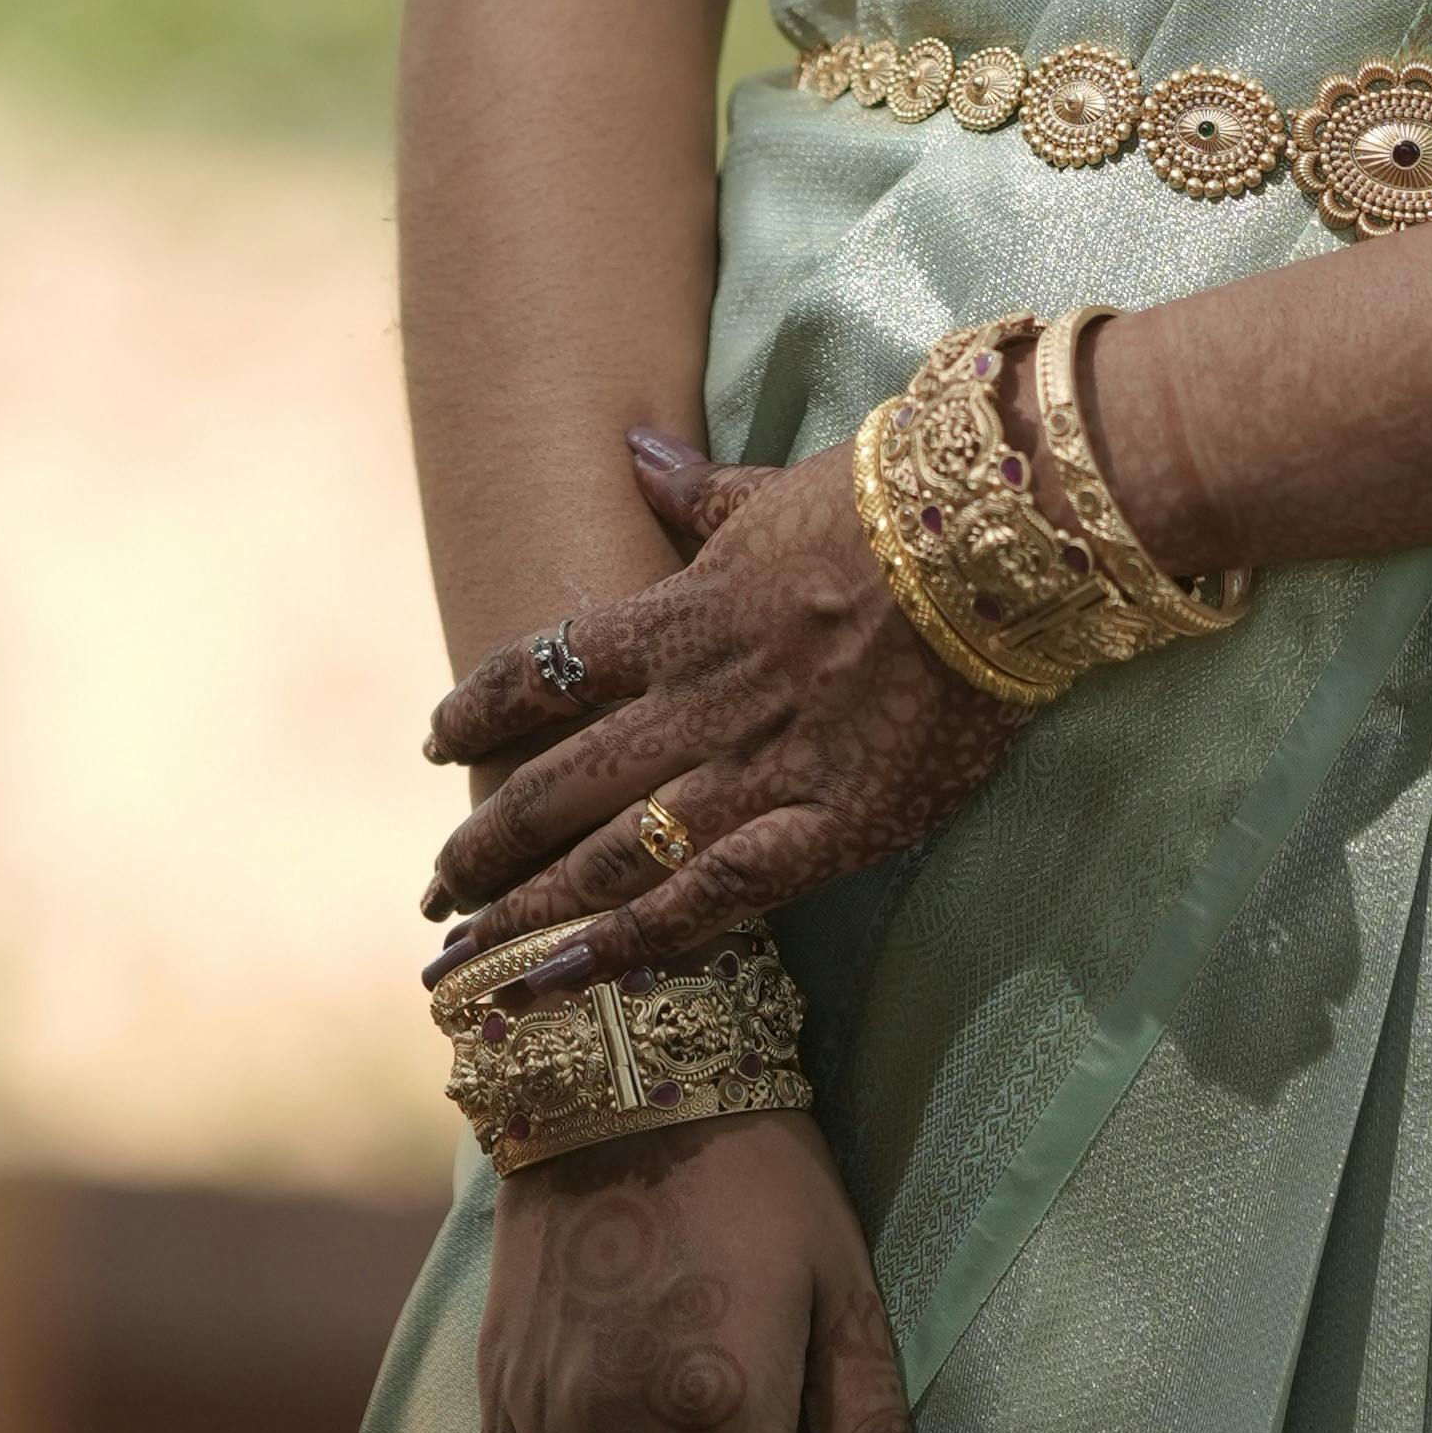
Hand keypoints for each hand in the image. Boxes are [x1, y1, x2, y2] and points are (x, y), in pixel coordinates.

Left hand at [425, 430, 1011, 985]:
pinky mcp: (825, 827)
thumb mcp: (777, 488)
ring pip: (607, 860)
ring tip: (465, 967)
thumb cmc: (896, 503)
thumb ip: (699, 494)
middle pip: (554, 785)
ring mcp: (753, 770)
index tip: (434, 745)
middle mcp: (695, 701)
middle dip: (482, 849)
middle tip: (432, 897)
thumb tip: (636, 452)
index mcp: (680, 615)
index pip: (545, 670)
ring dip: (526, 917)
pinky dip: (630, 946)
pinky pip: (708, 901)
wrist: (999, 542)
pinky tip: (571, 980)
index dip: (479, 711)